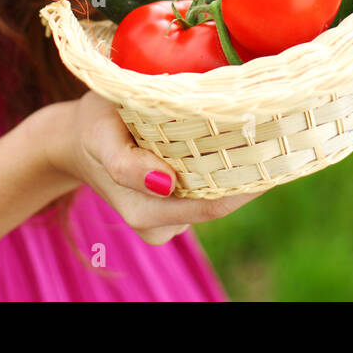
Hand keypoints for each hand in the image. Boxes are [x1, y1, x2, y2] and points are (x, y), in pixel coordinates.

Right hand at [44, 90, 263, 245]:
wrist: (76, 139)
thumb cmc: (94, 127)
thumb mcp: (100, 133)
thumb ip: (125, 162)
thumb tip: (166, 184)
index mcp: (144, 211)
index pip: (213, 205)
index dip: (249, 182)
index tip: (276, 148)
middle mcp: (160, 225)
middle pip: (222, 201)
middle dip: (249, 170)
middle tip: (276, 128)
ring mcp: (169, 220)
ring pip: (218, 195)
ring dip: (238, 166)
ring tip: (258, 127)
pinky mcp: (175, 208)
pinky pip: (210, 190)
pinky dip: (222, 166)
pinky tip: (230, 140)